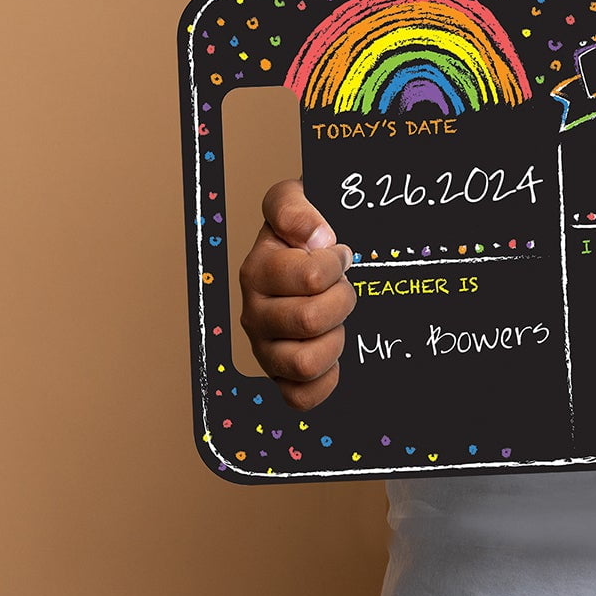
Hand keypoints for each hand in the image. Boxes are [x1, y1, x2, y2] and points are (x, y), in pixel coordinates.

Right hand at [237, 180, 356, 408]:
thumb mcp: (295, 196)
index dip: (337, 264)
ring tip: (336, 319)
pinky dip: (325, 381)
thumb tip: (317, 237)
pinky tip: (334, 354)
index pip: (312, 278)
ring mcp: (264, 349)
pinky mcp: (278, 377)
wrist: (309, 250)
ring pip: (307, 363)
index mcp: (257, 270)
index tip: (340, 253)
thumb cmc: (305, 225)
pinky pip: (301, 399)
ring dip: (335, 339)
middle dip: (342, 300)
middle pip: (312, 321)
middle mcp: (253, 313)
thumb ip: (295, 207)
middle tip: (341, 287)